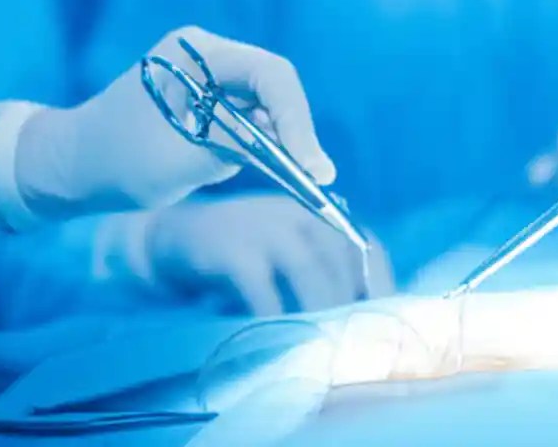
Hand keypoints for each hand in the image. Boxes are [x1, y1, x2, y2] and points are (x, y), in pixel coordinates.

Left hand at [17, 27, 334, 217]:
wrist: (71, 167)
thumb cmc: (117, 160)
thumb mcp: (183, 160)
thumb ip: (241, 148)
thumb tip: (297, 155)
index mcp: (196, 53)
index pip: (269, 75)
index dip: (296, 119)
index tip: (311, 165)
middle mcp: (210, 56)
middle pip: (275, 86)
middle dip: (296, 130)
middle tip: (316, 176)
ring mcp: (212, 80)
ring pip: (269, 105)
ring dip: (285, 139)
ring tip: (304, 177)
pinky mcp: (213, 105)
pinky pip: (254, 120)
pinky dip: (269, 145)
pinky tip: (282, 168)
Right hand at [141, 195, 393, 315]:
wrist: (169, 240)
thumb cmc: (239, 255)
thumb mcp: (285, 252)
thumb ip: (320, 270)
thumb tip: (360, 314)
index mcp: (316, 212)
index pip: (364, 244)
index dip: (380, 281)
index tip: (388, 316)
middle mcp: (297, 213)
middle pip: (341, 259)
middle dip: (352, 303)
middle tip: (356, 340)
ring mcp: (264, 227)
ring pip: (310, 271)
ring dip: (322, 311)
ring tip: (327, 344)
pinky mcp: (233, 250)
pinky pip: (264, 289)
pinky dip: (276, 316)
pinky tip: (281, 337)